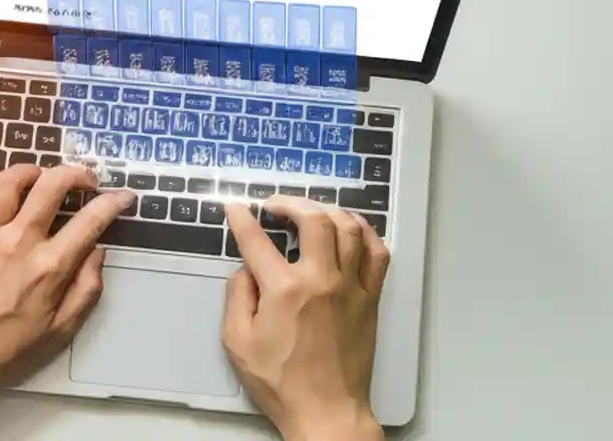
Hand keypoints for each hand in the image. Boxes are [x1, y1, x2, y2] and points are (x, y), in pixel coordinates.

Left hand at [0, 164, 133, 439]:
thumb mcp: (60, 331)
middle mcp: (19, 240)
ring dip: (32, 171)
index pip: (91, 220)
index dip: (113, 202)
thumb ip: (85, 289)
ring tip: (39, 178)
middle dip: (77, 174)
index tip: (123, 196)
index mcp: (50, 266)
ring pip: (11, 179)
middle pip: (53, 184)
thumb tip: (98, 252)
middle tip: (83, 180)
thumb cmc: (6, 350)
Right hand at [222, 196, 390, 440]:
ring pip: (349, 228)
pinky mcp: (370, 298)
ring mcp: (351, 287)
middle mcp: (321, 281)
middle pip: (314, 219)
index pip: (257, 240)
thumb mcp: (237, 342)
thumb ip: (237, 297)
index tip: (235, 207)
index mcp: (284, 291)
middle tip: (275, 205)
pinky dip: (364, 233)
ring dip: (327, 210)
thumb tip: (246, 269)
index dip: (241, 218)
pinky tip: (349, 230)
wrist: (326, 410)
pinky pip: (377, 253)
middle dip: (291, 203)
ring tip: (311, 212)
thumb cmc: (281, 382)